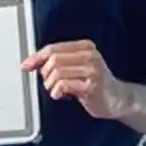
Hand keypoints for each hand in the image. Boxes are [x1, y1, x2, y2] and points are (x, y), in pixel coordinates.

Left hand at [22, 40, 136, 119]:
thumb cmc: (94, 84)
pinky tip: (61, 95)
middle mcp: (90, 55)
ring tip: (56, 90)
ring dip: (51, 85)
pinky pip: (64, 85)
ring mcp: (92, 70)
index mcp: (85, 47)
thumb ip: (57, 62)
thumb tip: (31, 62)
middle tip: (49, 83)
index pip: (54, 48)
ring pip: (57, 72)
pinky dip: (56, 92)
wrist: (118, 99)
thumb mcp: (77, 67)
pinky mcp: (92, 85)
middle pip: (54, 59)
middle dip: (45, 73)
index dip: (37, 57)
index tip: (26, 65)